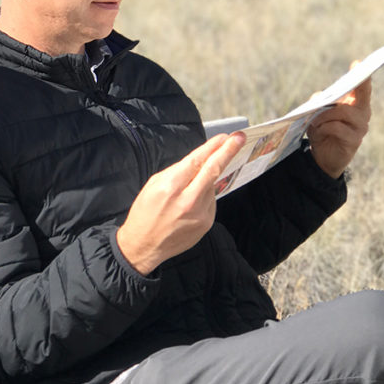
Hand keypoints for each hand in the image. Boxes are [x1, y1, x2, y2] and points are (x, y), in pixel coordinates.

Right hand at [116, 132, 245, 275]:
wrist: (144, 246)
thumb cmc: (145, 213)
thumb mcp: (153, 185)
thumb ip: (177, 172)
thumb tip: (199, 160)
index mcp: (171, 186)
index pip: (197, 161)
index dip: (213, 147)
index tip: (225, 137)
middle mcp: (188, 200)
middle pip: (213, 171)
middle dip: (228, 152)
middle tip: (239, 139)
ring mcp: (200, 213)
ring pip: (211, 186)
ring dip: (207, 181)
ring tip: (188, 190)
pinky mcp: (206, 223)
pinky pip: (210, 201)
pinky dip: (204, 196)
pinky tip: (190, 204)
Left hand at [306, 73, 371, 178]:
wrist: (323, 157)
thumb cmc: (322, 130)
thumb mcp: (317, 114)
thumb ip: (319, 102)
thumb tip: (319, 97)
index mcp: (356, 103)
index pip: (362, 87)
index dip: (362, 76)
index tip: (357, 64)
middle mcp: (363, 113)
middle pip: (361, 96)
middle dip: (349, 89)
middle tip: (333, 89)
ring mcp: (361, 127)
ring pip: (344, 112)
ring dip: (326, 114)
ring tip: (314, 120)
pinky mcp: (354, 141)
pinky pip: (338, 128)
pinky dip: (325, 127)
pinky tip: (318, 130)